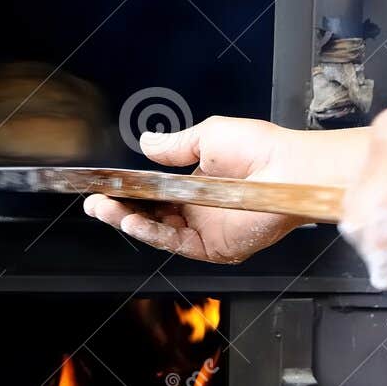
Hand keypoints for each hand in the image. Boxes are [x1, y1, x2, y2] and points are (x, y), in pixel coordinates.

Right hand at [84, 117, 366, 264]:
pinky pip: (178, 244)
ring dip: (130, 221)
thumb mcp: (209, 137)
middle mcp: (200, 211)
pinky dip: (153, 234)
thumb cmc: (261, 149)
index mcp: (198, 185)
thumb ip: (175, 146)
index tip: (104, 185)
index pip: (156, 192)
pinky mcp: (217, 248)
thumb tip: (146, 143)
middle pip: (152, 215)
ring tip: (105, 210)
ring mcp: (208, 232)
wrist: (291, 169)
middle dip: (121, 209)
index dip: (129, 190)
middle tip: (95, 201)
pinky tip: (132, 221)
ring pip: (159, 231)